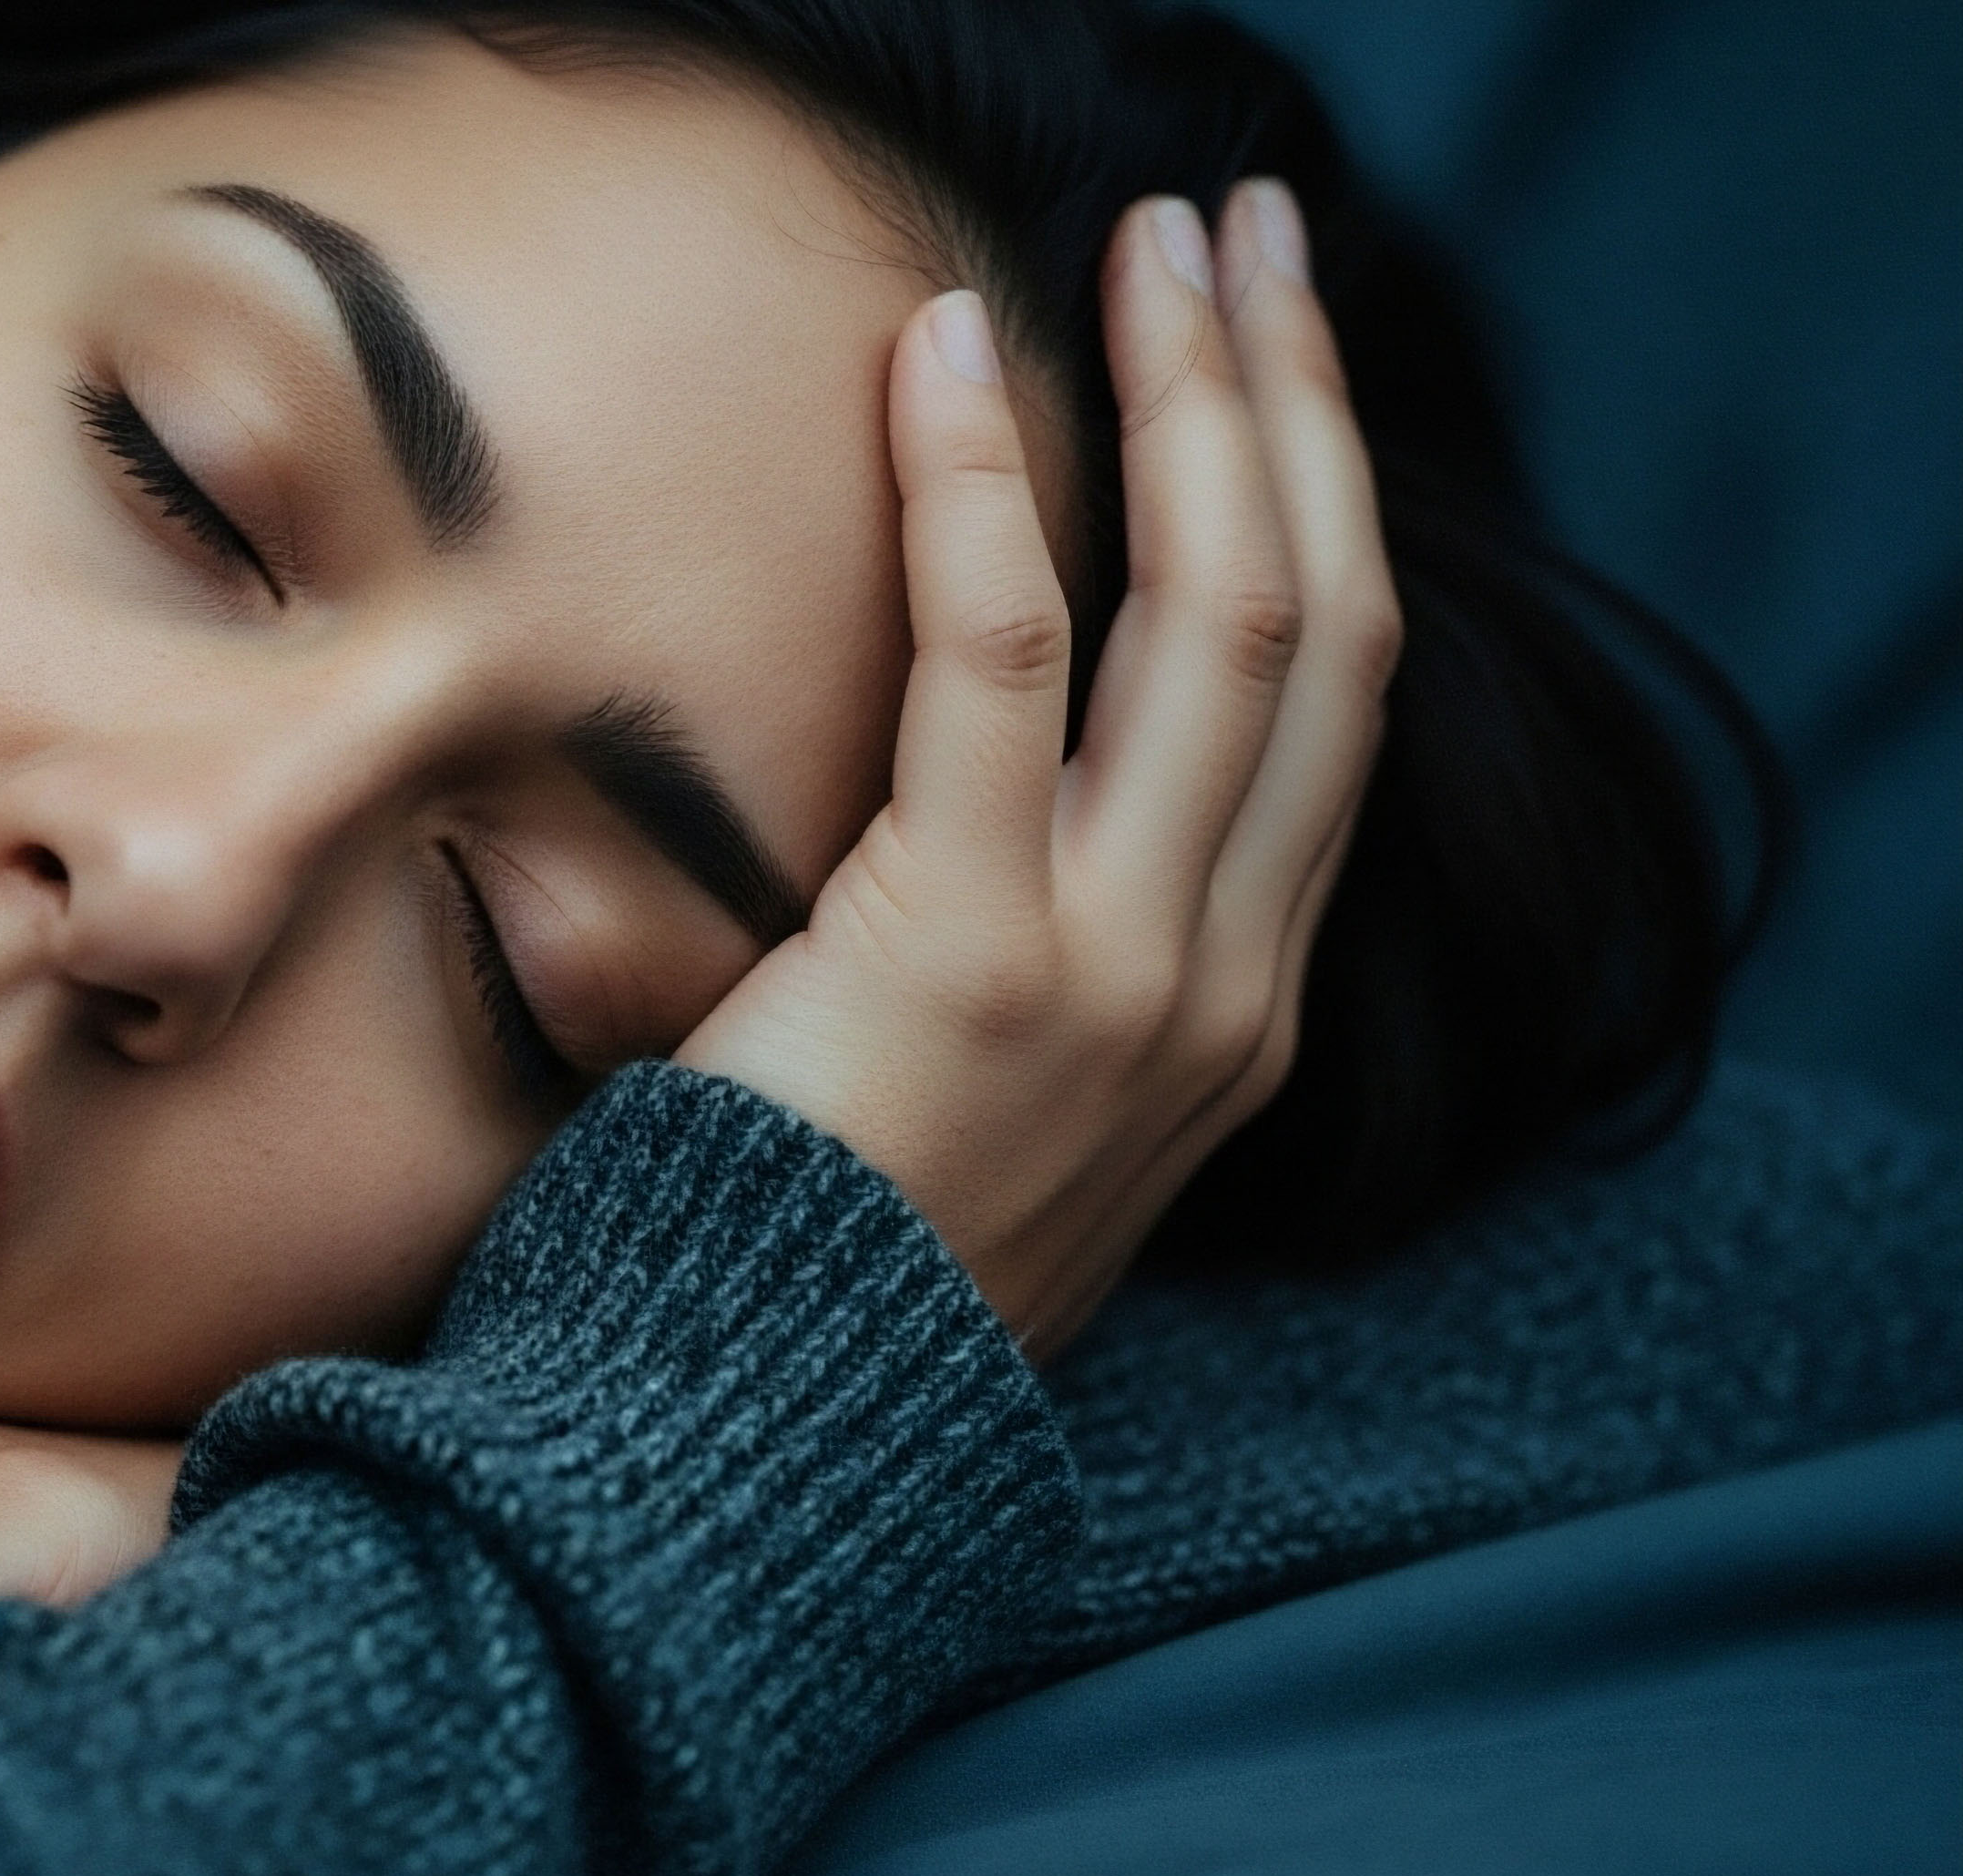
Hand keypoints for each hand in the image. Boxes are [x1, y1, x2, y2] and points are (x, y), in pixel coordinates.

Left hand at [679, 180, 1396, 1355]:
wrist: (742, 1443)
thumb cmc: (809, 1267)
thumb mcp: (987, 1110)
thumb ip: (1029, 958)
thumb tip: (963, 818)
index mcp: (1231, 1014)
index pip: (1327, 712)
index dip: (1316, 515)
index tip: (1268, 371)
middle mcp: (1219, 983)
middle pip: (1318, 627)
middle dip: (1296, 410)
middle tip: (1245, 239)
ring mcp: (1124, 971)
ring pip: (1223, 618)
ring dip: (1200, 398)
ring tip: (1161, 239)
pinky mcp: (976, 951)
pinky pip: (1001, 659)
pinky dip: (983, 487)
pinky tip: (948, 350)